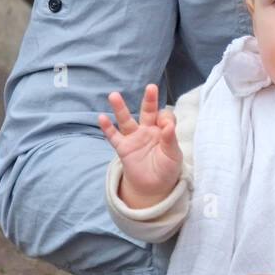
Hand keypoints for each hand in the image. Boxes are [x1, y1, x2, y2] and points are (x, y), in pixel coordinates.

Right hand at [97, 83, 182, 204]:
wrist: (154, 186)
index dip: (166, 118)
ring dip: (120, 108)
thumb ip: (170, 140)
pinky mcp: (124, 148)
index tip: (167, 125)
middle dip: (149, 100)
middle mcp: (148, 130)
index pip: (164, 117)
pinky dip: (107, 128)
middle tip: (151, 87)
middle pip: (148, 111)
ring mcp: (134, 138)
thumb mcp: (173, 155)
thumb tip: (169, 126)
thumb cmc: (167, 168)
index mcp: (162, 130)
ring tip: (114, 95)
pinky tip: (101, 118)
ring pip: (126, 120)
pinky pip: (114, 137)